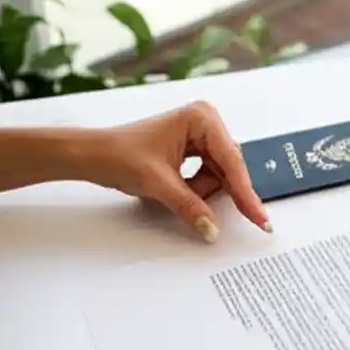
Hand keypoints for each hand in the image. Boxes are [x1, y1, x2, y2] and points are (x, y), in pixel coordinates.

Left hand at [86, 101, 269, 241]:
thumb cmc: (117, 155)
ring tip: (172, 189)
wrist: (90, 155)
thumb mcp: (159, 184)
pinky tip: (179, 189)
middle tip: (246, 220)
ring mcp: (198, 134)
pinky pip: (207, 174)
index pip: (231, 162)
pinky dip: (196, 188)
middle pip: (229, 168)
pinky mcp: (191, 147)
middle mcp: (204, 122)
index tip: (260, 217)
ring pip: (218, 174)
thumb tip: (213, 230)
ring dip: (201, 190)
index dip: (246, 193)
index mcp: (201, 119)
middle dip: (218, 191)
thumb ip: (190, 208)